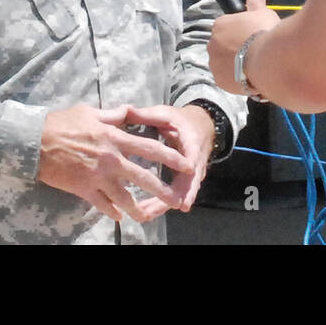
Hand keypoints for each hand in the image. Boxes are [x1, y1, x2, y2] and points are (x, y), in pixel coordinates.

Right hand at [37, 103, 190, 222]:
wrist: (34, 142)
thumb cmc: (62, 123)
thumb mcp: (90, 112)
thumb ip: (113, 114)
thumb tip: (128, 111)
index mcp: (115, 138)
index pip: (149, 148)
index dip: (170, 157)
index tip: (186, 163)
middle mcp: (111, 159)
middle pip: (143, 177)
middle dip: (162, 188)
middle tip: (177, 198)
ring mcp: (98, 177)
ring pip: (124, 197)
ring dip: (137, 209)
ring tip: (148, 216)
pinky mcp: (83, 189)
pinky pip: (102, 205)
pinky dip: (112, 212)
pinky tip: (120, 217)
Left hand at [119, 103, 216, 218]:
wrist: (200, 124)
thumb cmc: (180, 119)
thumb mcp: (165, 114)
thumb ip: (145, 115)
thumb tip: (125, 109)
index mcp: (191, 143)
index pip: (191, 160)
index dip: (186, 176)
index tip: (179, 189)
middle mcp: (194, 162)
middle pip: (186, 185)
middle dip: (170, 200)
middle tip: (150, 211)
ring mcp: (192, 174)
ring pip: (181, 194)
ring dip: (163, 205)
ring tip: (143, 215)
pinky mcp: (185, 180)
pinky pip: (177, 194)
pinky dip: (163, 203)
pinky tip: (147, 213)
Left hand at [207, 0, 281, 94]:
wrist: (267, 60)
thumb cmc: (265, 32)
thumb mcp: (263, 13)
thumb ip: (256, 2)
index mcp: (220, 25)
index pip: (226, 27)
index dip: (240, 32)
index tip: (252, 36)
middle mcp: (212, 44)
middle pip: (223, 45)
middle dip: (235, 48)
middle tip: (254, 50)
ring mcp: (215, 64)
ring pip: (224, 63)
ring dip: (235, 63)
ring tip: (253, 65)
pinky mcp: (220, 81)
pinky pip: (228, 78)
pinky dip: (236, 78)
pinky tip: (250, 75)